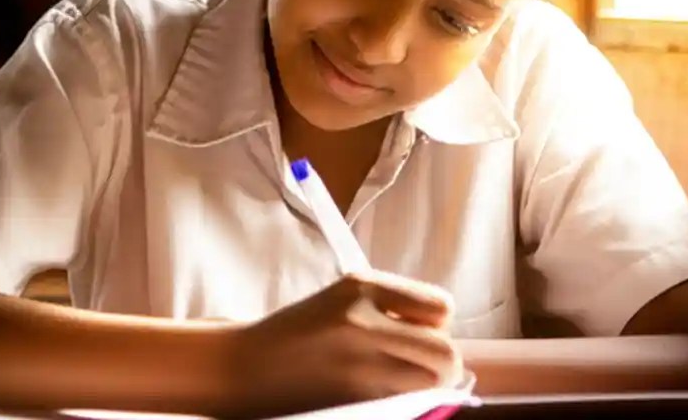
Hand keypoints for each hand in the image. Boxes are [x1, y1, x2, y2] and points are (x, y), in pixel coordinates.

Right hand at [231, 271, 460, 415]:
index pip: (440, 307)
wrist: (243, 366)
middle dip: (438, 362)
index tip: (416, 333)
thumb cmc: (296, 332)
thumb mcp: (342, 299)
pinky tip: (383, 394)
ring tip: (400, 381)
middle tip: (415, 366)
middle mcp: (362, 320)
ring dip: (426, 384)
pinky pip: (407, 402)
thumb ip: (388, 306)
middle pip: (444, 351)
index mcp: (361, 286)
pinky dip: (407, 400)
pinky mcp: (353, 398)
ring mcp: (358, 363)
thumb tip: (441, 330)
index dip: (435, 325)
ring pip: (432, 382)